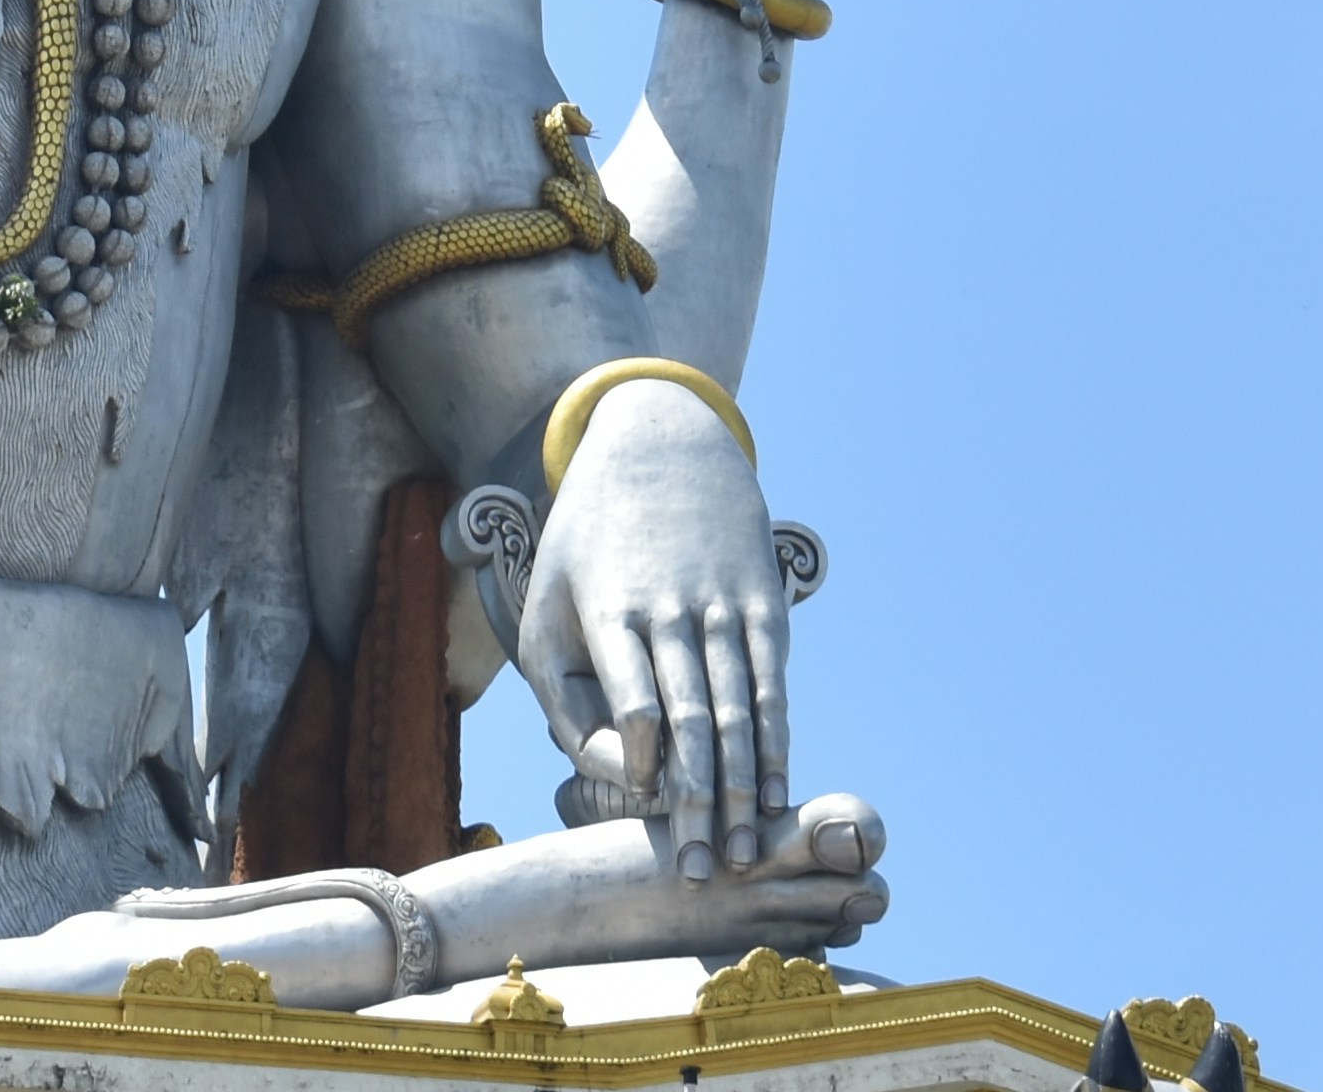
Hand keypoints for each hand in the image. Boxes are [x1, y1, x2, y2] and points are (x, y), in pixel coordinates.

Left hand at [513, 376, 794, 880]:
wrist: (661, 447)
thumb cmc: (587, 550)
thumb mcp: (547, 608)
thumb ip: (568, 700)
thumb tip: (628, 774)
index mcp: (609, 610)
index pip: (635, 702)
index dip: (645, 762)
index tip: (645, 804)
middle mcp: (673, 609)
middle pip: (692, 723)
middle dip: (696, 806)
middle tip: (697, 874)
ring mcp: (725, 606)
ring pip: (739, 714)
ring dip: (741, 793)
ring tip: (739, 857)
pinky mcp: (764, 605)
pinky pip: (773, 689)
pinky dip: (775, 747)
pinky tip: (773, 798)